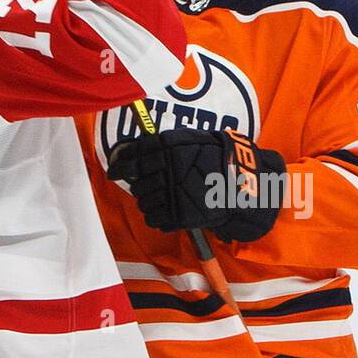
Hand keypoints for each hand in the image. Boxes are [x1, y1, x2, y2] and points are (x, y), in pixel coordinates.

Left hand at [106, 128, 286, 242]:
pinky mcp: (178, 215)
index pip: (132, 156)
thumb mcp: (191, 139)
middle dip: (140, 186)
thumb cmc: (218, 157)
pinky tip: (165, 212)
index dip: (120, 164)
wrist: (242, 182)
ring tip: (160, 199)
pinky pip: (154, 219)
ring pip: (144, 202)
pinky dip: (156, 217)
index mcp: (167, 148)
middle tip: (148, 186)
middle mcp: (165, 170)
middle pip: (137, 183)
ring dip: (148, 202)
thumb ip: (164, 144)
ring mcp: (171, 194)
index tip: (115, 169)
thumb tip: (138, 151)